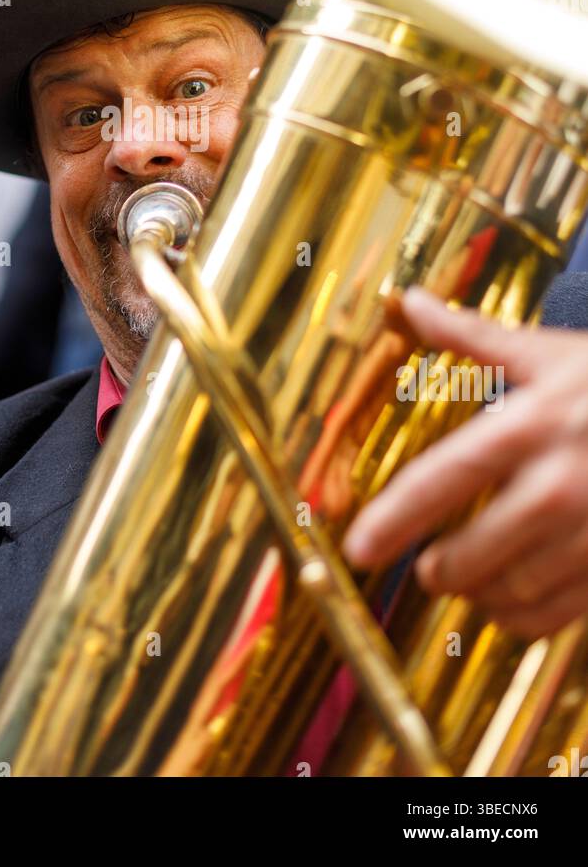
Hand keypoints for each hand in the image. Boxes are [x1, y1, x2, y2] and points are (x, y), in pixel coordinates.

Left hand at [342, 286, 587, 639]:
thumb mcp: (550, 352)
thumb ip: (472, 337)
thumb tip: (408, 302)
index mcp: (530, 426)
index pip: (443, 479)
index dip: (394, 518)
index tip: (358, 547)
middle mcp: (559, 485)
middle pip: (473, 552)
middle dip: (439, 568)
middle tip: (427, 568)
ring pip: (514, 590)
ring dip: (480, 592)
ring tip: (467, 581)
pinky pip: (559, 614)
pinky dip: (525, 617)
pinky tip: (512, 602)